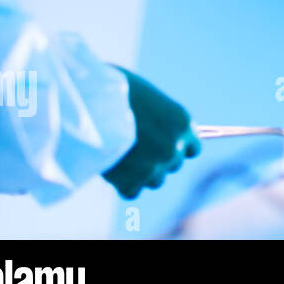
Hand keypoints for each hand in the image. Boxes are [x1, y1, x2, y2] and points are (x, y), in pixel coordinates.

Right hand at [102, 68, 199, 198]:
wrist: (89, 104)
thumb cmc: (115, 91)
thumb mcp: (148, 99)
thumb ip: (161, 121)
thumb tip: (163, 135)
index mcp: (182, 123)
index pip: (193, 148)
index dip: (178, 148)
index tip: (165, 146)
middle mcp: (174, 147)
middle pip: (174, 165)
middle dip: (158, 160)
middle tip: (137, 150)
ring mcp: (155, 167)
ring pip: (155, 180)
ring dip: (142, 173)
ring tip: (122, 158)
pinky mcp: (131, 182)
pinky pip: (132, 191)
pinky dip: (123, 184)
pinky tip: (112, 169)